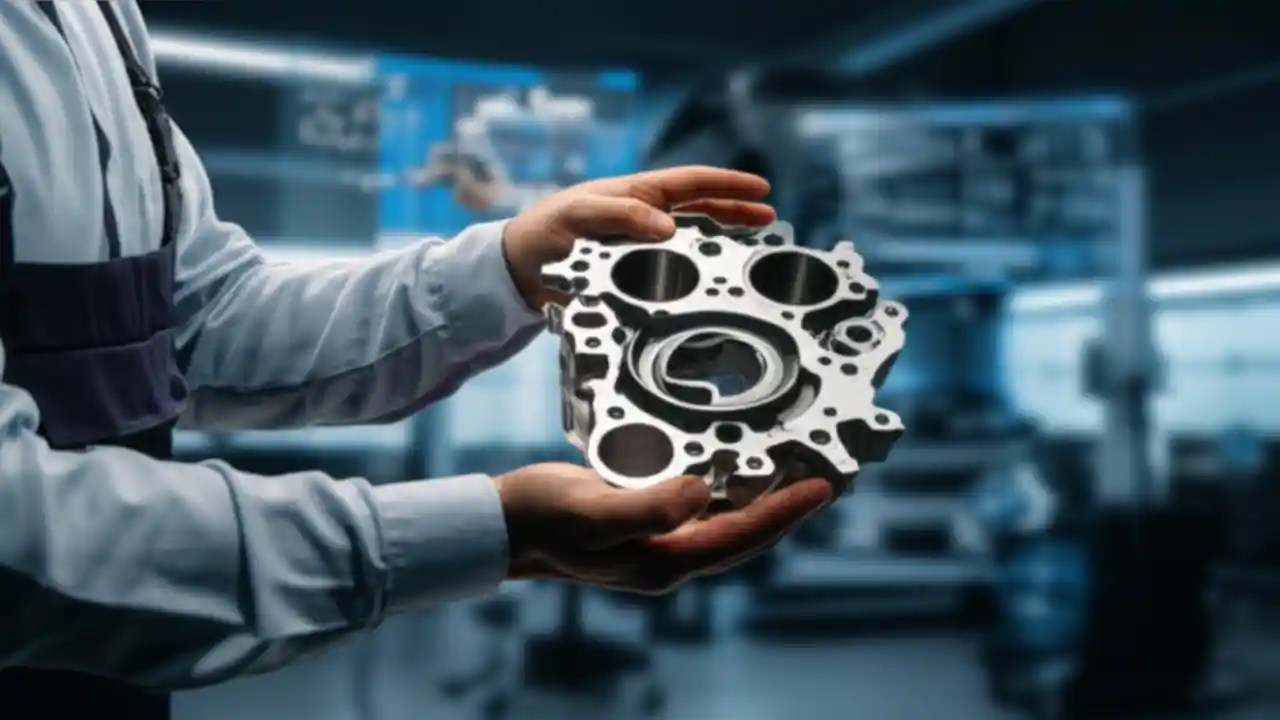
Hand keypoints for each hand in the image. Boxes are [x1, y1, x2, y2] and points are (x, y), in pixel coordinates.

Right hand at [494, 463, 831, 593]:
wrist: (503, 524)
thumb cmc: (541, 519)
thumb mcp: (592, 512)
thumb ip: (647, 509)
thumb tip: (699, 493)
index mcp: (664, 561)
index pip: (740, 536)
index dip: (785, 513)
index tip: (822, 488)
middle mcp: (667, 557)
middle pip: (743, 534)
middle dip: (785, 509)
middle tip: (824, 477)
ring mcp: (656, 542)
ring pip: (724, 522)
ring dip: (760, 499)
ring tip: (794, 470)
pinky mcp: (643, 521)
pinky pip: (699, 508)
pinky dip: (725, 488)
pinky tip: (734, 465)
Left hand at [502, 166, 775, 308]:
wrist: (516, 270)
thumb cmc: (544, 231)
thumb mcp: (578, 215)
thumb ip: (621, 216)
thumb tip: (670, 228)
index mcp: (636, 194)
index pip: (691, 182)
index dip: (727, 183)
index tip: (761, 187)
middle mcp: (643, 217)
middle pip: (701, 209)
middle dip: (736, 211)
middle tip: (770, 218)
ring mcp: (640, 246)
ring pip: (692, 241)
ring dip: (721, 243)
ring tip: (752, 251)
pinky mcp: (632, 274)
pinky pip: (672, 272)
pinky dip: (695, 275)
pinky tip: (711, 286)